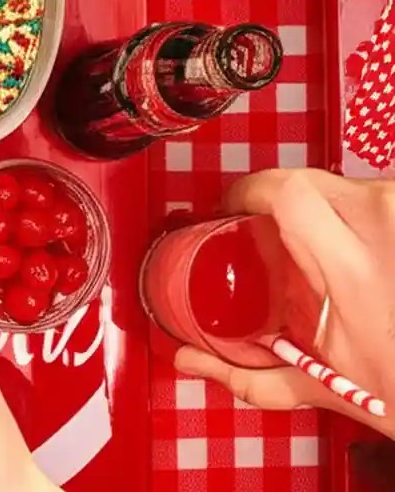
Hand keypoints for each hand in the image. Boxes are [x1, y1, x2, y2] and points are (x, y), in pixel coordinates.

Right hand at [174, 169, 394, 437]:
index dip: (251, 189)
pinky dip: (371, 218)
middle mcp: (387, 228)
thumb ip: (244, 374)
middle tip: (278, 232)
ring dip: (334, 210)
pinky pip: (384, 199)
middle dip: (286, 200)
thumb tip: (189, 360)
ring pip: (353, 186)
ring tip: (333, 250)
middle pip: (312, 180)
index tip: (236, 206)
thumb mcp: (321, 385)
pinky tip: (372, 252)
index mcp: (351, 267)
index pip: (288, 190)